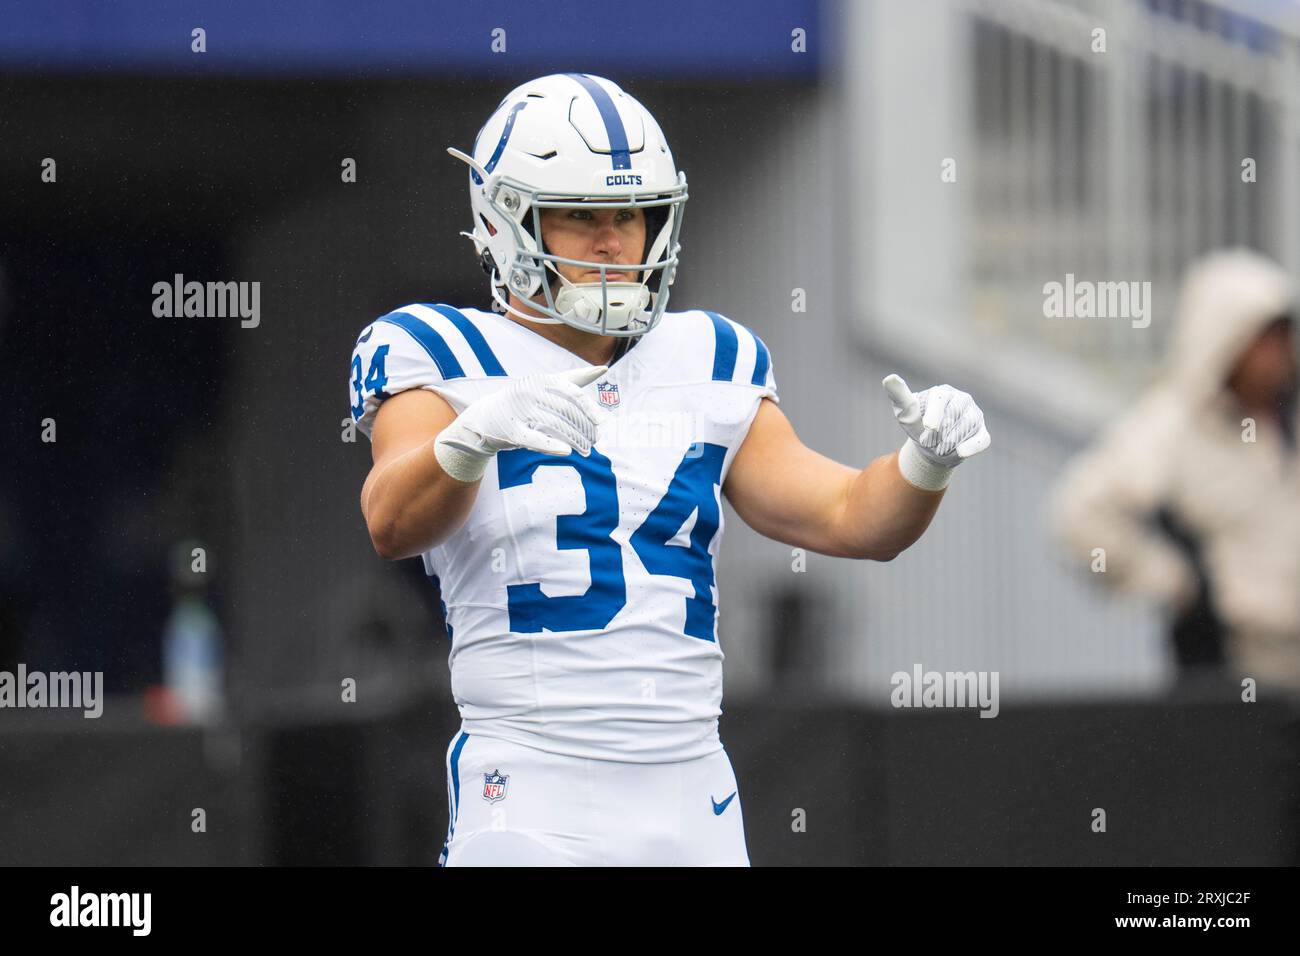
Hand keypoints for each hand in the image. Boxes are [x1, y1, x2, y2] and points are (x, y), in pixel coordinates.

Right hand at [435, 365, 610, 481]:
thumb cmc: (523, 401)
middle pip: (566, 411)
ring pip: (555, 426)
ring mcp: (519, 410)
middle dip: (584, 428)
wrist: (484, 418)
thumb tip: (603, 369)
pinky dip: (552, 445)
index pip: (572, 392)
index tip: (601, 421)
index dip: (589, 407)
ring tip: (586, 450)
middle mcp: (530, 392)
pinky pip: (535, 439)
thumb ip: (573, 379)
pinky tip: (567, 451)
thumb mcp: (546, 386)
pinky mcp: (511, 430)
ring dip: (574, 439)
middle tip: (594, 441)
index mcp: (541, 380)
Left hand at [882, 373, 989, 489]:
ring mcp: (974, 415)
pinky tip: (961, 453)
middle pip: (955, 413)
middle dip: (941, 431)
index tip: (928, 426)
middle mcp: (962, 399)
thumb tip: (889, 378)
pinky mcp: (981, 432)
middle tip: (928, 442)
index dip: (935, 413)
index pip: (941, 398)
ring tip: (938, 449)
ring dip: (951, 441)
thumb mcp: (905, 412)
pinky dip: (972, 446)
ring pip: (967, 426)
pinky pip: (981, 439)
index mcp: (942, 392)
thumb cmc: (917, 424)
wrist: (930, 446)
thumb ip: (899, 395)